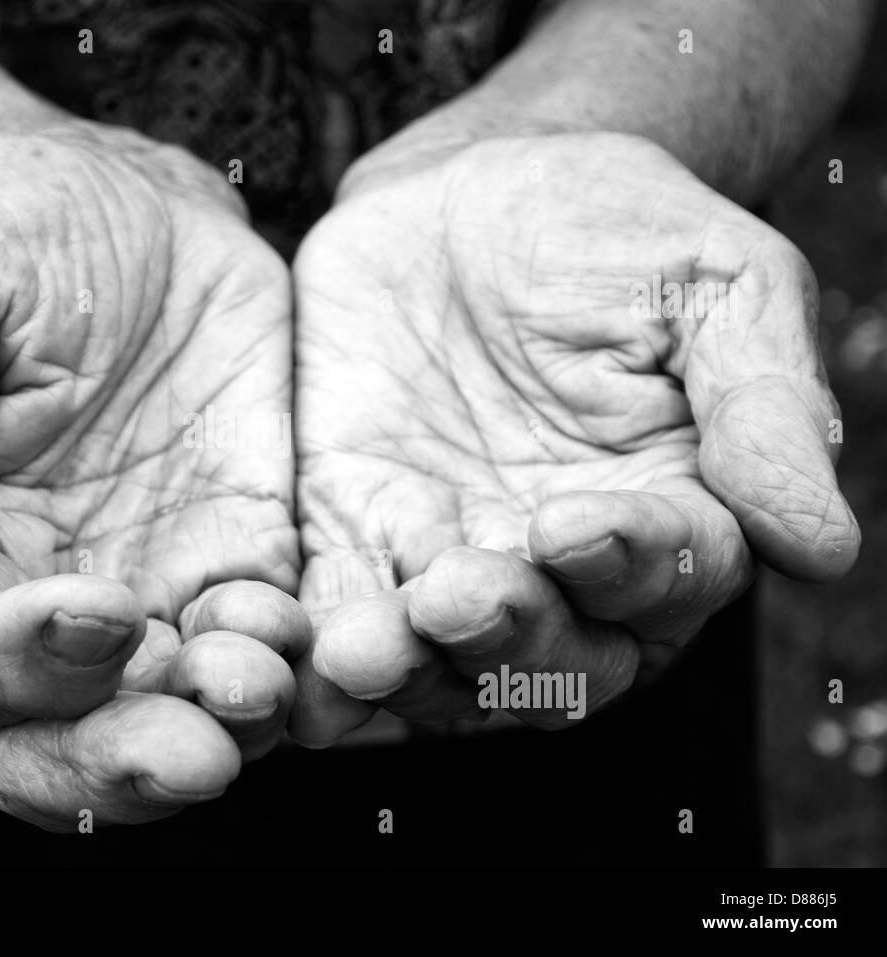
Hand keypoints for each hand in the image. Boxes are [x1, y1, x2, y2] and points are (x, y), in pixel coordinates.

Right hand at [0, 123, 304, 828]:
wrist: (121, 205)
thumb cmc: (1, 241)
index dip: (21, 661)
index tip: (95, 608)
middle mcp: (44, 602)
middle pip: (64, 737)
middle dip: (121, 761)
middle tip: (191, 755)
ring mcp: (151, 589)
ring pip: (176, 714)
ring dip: (222, 727)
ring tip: (263, 689)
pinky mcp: (241, 558)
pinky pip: (270, 644)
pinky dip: (293, 662)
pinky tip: (318, 637)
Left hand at [290, 132, 858, 740]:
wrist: (462, 195)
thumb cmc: (607, 229)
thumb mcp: (710, 283)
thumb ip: (763, 405)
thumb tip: (821, 546)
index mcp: (669, 518)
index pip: (667, 581)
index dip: (627, 566)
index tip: (574, 522)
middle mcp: (562, 571)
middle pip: (552, 659)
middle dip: (506, 639)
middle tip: (456, 597)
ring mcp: (451, 564)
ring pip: (442, 667)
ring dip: (406, 670)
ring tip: (364, 648)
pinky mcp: (352, 546)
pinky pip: (336, 622)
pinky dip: (315, 654)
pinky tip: (290, 650)